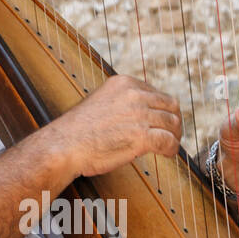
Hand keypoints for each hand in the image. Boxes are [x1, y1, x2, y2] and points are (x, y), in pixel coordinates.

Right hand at [47, 74, 182, 178]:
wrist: (64, 145)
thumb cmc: (78, 131)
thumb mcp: (101, 102)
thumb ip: (122, 103)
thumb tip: (140, 116)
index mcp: (124, 83)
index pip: (157, 93)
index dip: (163, 110)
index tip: (162, 122)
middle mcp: (134, 94)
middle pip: (170, 106)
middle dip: (173, 122)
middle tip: (172, 135)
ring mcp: (139, 114)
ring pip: (172, 124)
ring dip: (174, 136)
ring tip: (169, 147)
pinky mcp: (142, 136)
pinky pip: (168, 141)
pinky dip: (172, 149)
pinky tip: (166, 154)